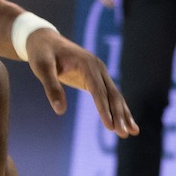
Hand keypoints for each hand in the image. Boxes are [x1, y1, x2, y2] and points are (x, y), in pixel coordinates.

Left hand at [22, 28, 137, 136]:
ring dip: (123, 114)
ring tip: (133, 132)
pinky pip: (109, 95)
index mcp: (87, 64)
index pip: (98, 90)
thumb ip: (51, 88)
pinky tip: (124, 122)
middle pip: (112, 94)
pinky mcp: (96, 78)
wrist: (45, 40)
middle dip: (119, 115)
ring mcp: (99, 72)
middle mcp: (98, 67)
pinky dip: (117, 109)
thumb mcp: (42, 68)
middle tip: (124, 134)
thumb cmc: (42, 53)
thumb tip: (59, 111)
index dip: (104, 109)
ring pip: (115, 95)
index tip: (110, 127)